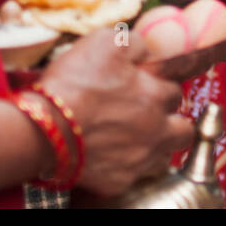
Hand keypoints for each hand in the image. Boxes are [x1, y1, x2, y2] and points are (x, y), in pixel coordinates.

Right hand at [35, 31, 193, 195]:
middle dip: (171, 122)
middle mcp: (156, 132)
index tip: (147, 88)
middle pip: (183, 131)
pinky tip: (111, 156)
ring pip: (163, 158)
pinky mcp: (117, 182)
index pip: (175, 91)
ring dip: (154, 147)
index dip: (160, 88)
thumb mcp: (106, 42)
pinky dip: (127, 168)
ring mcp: (138, 161)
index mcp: (156, 97)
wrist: (42, 128)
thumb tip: (147, 51)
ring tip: (133, 139)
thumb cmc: (74, 83)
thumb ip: (135, 44)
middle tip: (148, 116)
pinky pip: (134, 177)